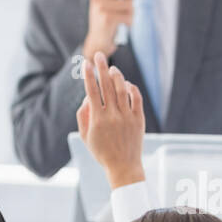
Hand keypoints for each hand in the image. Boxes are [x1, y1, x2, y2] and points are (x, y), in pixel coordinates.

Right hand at [77, 51, 144, 187]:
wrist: (123, 167)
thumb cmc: (102, 152)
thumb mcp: (85, 136)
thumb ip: (82, 115)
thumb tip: (87, 97)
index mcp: (97, 119)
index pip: (92, 91)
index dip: (88, 75)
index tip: (86, 63)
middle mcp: (113, 116)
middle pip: (106, 85)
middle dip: (102, 68)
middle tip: (99, 55)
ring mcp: (127, 117)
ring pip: (121, 89)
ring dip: (116, 76)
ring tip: (112, 68)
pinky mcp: (139, 119)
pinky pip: (136, 98)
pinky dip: (131, 88)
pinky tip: (126, 84)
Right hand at [82, 0, 134, 58]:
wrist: (97, 41)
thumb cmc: (106, 21)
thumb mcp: (107, 3)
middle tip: (131, 1)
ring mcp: (101, 8)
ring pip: (128, 3)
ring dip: (132, 12)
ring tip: (126, 17)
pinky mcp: (107, 18)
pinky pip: (128, 15)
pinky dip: (130, 21)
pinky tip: (125, 24)